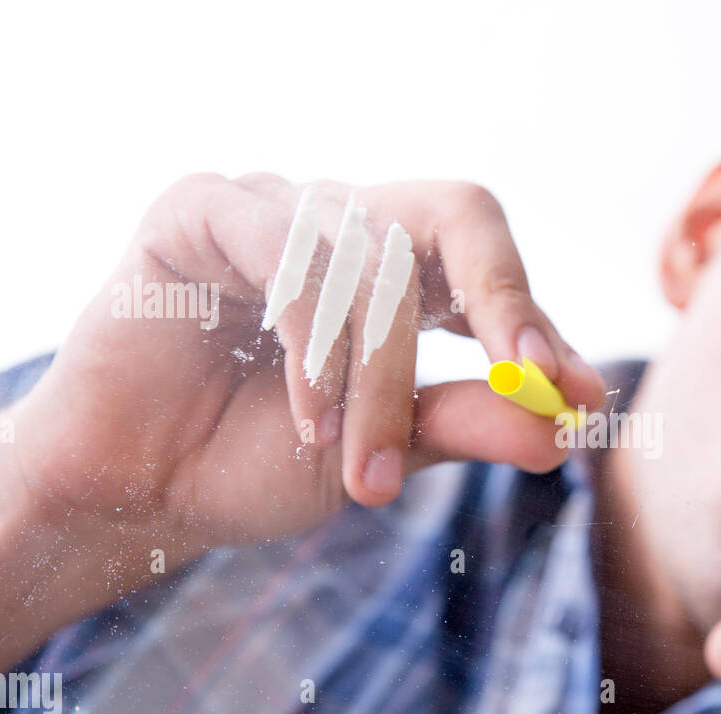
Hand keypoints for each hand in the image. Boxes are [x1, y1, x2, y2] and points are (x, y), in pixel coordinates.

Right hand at [0, 174, 602, 669]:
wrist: (136, 495)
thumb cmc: (255, 466)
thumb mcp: (382, 453)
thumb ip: (466, 425)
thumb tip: (565, 428)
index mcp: (399, 280)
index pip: (491, 272)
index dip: (540, 325)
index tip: (585, 399)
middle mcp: (346, 229)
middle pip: (457, 213)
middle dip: (503, 301)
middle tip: (531, 378)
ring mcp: (277, 211)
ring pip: (372, 257)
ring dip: (379, 376)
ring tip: (358, 466)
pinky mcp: (201, 210)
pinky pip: (284, 245)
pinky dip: (311, 338)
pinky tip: (302, 417)